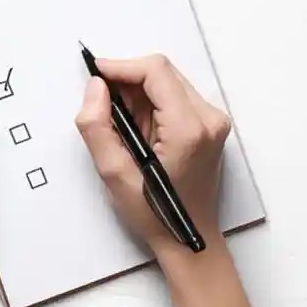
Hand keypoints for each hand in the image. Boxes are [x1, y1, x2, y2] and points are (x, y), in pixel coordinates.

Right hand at [74, 54, 231, 254]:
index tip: (94, 76)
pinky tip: (137, 128)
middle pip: (162, 72)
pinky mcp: (209, 125)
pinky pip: (173, 96)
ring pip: (167, 82)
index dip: (120, 67)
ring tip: (120, 123)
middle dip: (127, 80)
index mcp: (189, 128)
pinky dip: (149, 102)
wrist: (188, 239)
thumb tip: (95, 87)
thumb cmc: (154, 213)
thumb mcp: (113, 173)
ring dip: (138, 92)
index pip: (155, 71)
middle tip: (102, 104)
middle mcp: (208, 118)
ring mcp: (212, 121)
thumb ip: (97, 125)